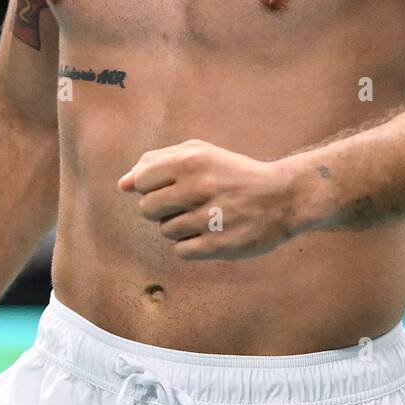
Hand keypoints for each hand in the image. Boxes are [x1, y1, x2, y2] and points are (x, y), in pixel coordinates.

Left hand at [117, 139, 302, 259]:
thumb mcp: (199, 153)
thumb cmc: (232, 173)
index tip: (171, 186)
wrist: (282, 197)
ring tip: (205, 216)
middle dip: (161, 209)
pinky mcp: (218, 245)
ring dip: (180, 226)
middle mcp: (198, 187)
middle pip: (147, 209)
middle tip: (187, 203)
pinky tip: (211, 232)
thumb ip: (157, 162)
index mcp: (191, 160)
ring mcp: (209, 218)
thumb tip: (123, 184)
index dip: (151, 187)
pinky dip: (192, 244)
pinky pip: (181, 250)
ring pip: (165, 230)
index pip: (141, 181)